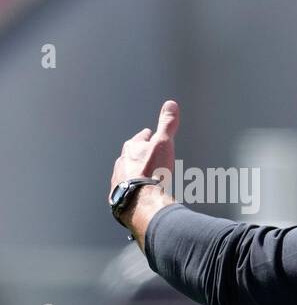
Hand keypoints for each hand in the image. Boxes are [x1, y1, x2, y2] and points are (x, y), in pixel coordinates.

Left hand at [109, 100, 179, 228]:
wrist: (141, 200)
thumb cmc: (153, 171)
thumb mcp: (163, 143)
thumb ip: (167, 124)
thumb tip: (170, 104)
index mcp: (132, 149)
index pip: (139, 138)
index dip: (146, 136)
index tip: (148, 133)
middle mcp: (121, 162)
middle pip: (130, 155)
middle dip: (137, 153)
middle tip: (145, 153)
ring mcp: (118, 179)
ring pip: (125, 172)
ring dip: (133, 171)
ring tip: (140, 174)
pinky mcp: (119, 196)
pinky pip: (124, 189)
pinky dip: (130, 188)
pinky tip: (135, 192)